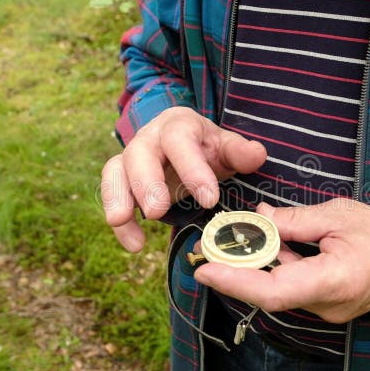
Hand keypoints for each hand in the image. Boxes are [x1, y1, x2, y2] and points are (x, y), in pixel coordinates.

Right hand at [101, 107, 266, 251]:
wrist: (186, 147)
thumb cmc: (208, 149)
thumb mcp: (226, 148)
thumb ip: (240, 152)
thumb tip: (257, 154)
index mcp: (178, 125)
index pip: (180, 141)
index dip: (191, 168)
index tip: (208, 199)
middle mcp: (149, 137)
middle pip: (139, 153)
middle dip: (146, 183)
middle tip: (157, 213)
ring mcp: (131, 157)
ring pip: (115, 170)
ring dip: (117, 198)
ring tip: (121, 222)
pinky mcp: (121, 179)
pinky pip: (111, 195)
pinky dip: (120, 222)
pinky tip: (135, 245)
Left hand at [193, 200, 369, 323]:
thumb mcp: (337, 214)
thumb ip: (294, 220)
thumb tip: (258, 218)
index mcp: (334, 280)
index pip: (276, 291)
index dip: (237, 282)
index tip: (206, 270)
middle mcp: (327, 303)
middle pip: (269, 292)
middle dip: (234, 270)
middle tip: (205, 248)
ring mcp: (325, 308)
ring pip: (277, 288)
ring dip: (252, 266)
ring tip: (225, 240)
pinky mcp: (322, 303)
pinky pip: (290, 286)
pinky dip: (273, 265)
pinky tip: (261, 242)